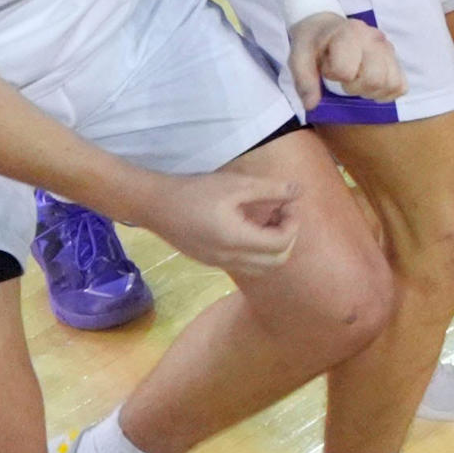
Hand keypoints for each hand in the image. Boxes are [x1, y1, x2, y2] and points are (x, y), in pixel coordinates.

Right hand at [134, 152, 297, 278]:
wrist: (155, 205)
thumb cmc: (195, 191)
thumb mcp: (235, 185)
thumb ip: (270, 190)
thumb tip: (299, 191)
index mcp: (237, 240)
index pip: (282, 244)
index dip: (293, 223)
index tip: (287, 202)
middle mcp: (230, 259)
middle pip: (276, 261)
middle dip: (287, 236)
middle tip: (281, 211)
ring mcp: (220, 264)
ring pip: (262, 267)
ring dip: (274, 245)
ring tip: (267, 218)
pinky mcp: (211, 262)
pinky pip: (246, 264)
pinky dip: (257, 249)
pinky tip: (249, 224)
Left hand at [287, 9, 400, 111]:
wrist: (325, 27)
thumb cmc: (313, 43)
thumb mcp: (298, 57)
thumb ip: (303, 80)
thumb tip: (312, 105)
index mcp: (349, 33)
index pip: (347, 70)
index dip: (333, 75)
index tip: (327, 68)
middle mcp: (374, 38)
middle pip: (375, 79)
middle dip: (355, 88)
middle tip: (343, 80)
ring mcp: (387, 47)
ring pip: (391, 84)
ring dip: (372, 91)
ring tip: (357, 82)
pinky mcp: (395, 58)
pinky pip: (400, 86)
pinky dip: (386, 92)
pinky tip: (370, 86)